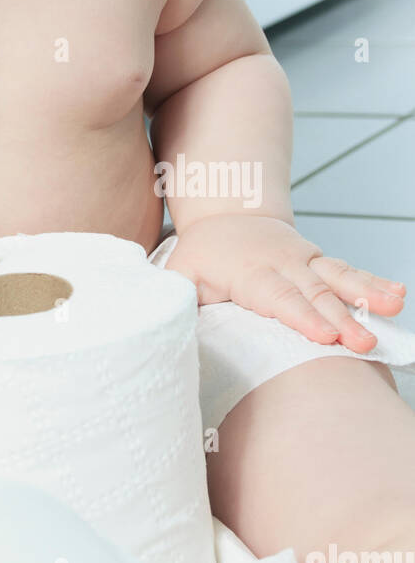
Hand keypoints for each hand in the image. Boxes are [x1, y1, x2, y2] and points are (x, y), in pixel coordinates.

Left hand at [163, 213, 405, 351]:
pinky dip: (373, 283)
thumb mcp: (180, 273)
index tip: (324, 336)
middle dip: (340, 319)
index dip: (301, 316)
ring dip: (366, 295)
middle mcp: (283, 264)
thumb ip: (178, 296)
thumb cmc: (201, 257)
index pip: (277, 297)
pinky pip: (349, 273)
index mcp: (248, 271)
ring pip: (338, 278)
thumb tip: (169, 317)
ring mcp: (305, 262)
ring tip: (393, 307)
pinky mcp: (320, 264)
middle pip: (314, 294)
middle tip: (362, 343)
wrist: (226, 219)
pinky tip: (397, 295)